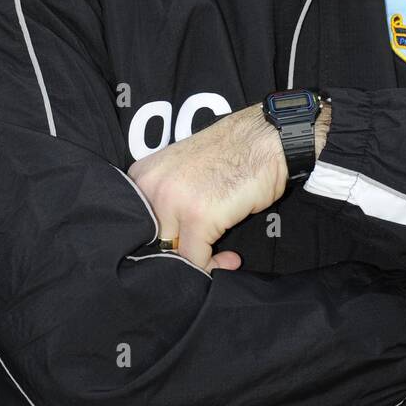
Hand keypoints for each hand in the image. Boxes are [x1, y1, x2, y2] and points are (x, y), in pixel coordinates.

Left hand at [127, 104, 286, 273]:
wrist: (266, 140)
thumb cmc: (233, 153)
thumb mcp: (185, 170)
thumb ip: (168, 197)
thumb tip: (167, 235)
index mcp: (143, 174)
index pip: (140, 223)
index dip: (163, 238)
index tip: (184, 242)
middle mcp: (151, 187)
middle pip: (155, 239)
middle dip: (180, 248)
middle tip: (205, 249)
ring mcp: (172, 201)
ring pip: (173, 252)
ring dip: (198, 258)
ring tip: (221, 256)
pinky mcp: (198, 217)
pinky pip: (196, 259)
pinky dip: (214, 265)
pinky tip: (230, 257)